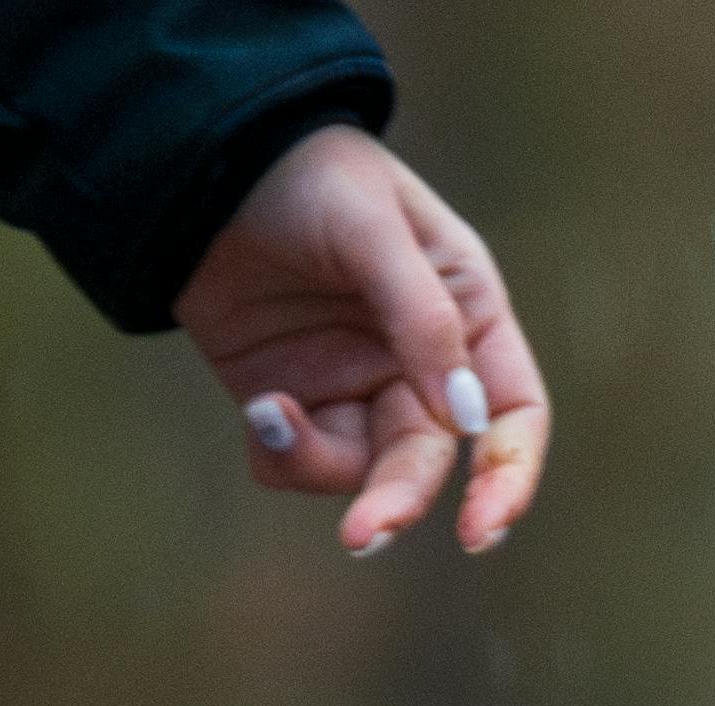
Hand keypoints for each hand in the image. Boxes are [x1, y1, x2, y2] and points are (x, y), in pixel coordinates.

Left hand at [180, 123, 541, 557]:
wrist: (202, 162)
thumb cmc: (307, 174)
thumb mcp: (372, 229)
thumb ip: (422, 318)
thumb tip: (466, 419)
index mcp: (466, 311)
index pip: (512, 412)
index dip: (508, 475)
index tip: (481, 529)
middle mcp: (419, 361)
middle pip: (431, 460)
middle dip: (400, 500)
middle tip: (362, 534)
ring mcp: (353, 385)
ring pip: (362, 472)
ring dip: (320, 466)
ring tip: (269, 415)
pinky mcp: (293, 400)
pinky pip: (298, 464)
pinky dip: (279, 454)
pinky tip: (258, 409)